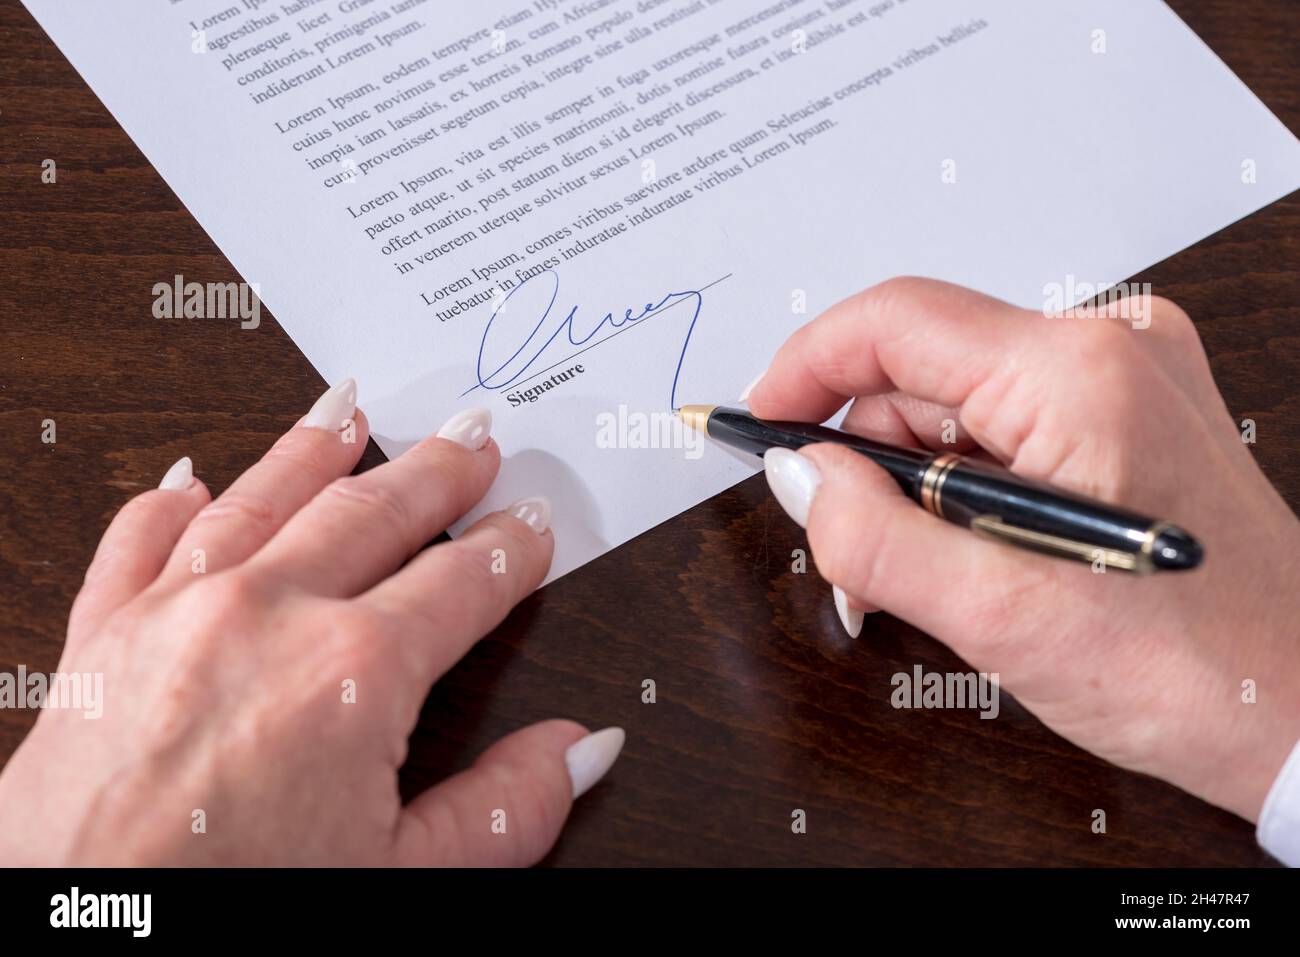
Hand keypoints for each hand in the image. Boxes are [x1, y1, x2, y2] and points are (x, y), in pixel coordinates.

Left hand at [0, 381, 622, 864]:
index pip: (463, 582)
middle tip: (471, 436)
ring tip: (352, 411)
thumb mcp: (403, 882)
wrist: (80, 946)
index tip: (531, 525)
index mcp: (355, 670)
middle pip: (376, 511)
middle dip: (436, 470)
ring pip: (264, 497)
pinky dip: (169, 502)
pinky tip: (191, 479)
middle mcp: (267, 614)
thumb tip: (582, 750)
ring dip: (317, 448)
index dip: (511, 548)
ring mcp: (177, 613)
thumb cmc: (234, 914)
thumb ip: (507, 809)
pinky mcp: (102, 637)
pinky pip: (140, 540)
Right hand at [747, 277, 1299, 822]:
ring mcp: (1122, 379)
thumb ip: (876, 538)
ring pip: (955, 406)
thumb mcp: (1005, 617)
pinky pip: (1000, 428)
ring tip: (930, 579)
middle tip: (853, 555)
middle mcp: (1107, 351)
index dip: (806, 367)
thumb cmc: (1201, 671)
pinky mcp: (1124, 414)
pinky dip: (961, 489)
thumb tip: (799, 479)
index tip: (760, 426)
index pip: (896, 322)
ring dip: (914, 488)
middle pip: (921, 372)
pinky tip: (970, 555)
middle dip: (867, 461)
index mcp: (1078, 376)